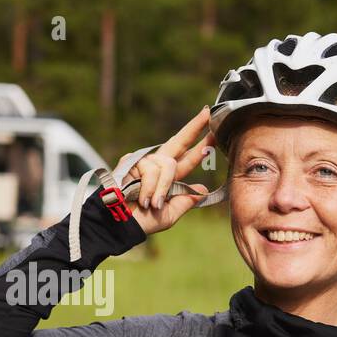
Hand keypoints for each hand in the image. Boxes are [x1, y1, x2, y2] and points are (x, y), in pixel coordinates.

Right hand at [123, 105, 214, 238]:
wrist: (121, 225)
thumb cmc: (143, 221)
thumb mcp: (171, 214)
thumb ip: (186, 201)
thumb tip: (204, 189)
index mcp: (169, 178)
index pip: (188, 159)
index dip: (201, 147)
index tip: (215, 134)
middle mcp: (158, 166)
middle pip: (179, 142)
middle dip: (194, 127)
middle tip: (207, 112)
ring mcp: (145, 162)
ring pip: (167, 165)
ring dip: (162, 188)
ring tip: (153, 204)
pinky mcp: (132, 161)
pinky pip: (151, 169)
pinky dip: (149, 186)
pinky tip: (142, 199)